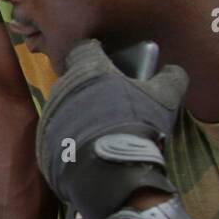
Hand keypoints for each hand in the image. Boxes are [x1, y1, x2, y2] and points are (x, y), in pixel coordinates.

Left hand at [35, 39, 188, 218]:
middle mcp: (62, 87)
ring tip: (102, 127)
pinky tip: (89, 146)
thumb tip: (174, 70)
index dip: (96, 52)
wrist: (109, 170)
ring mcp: (50, 114)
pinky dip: (71, 135)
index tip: (108, 60)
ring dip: (79, 111)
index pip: (84, 48)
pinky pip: (58, 131)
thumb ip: (171, 78)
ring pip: (64, 105)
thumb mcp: (164, 98)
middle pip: (74, 79)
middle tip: (111, 99)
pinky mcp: (44, 141)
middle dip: (90, 86)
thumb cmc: (136, 124)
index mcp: (87, 69)